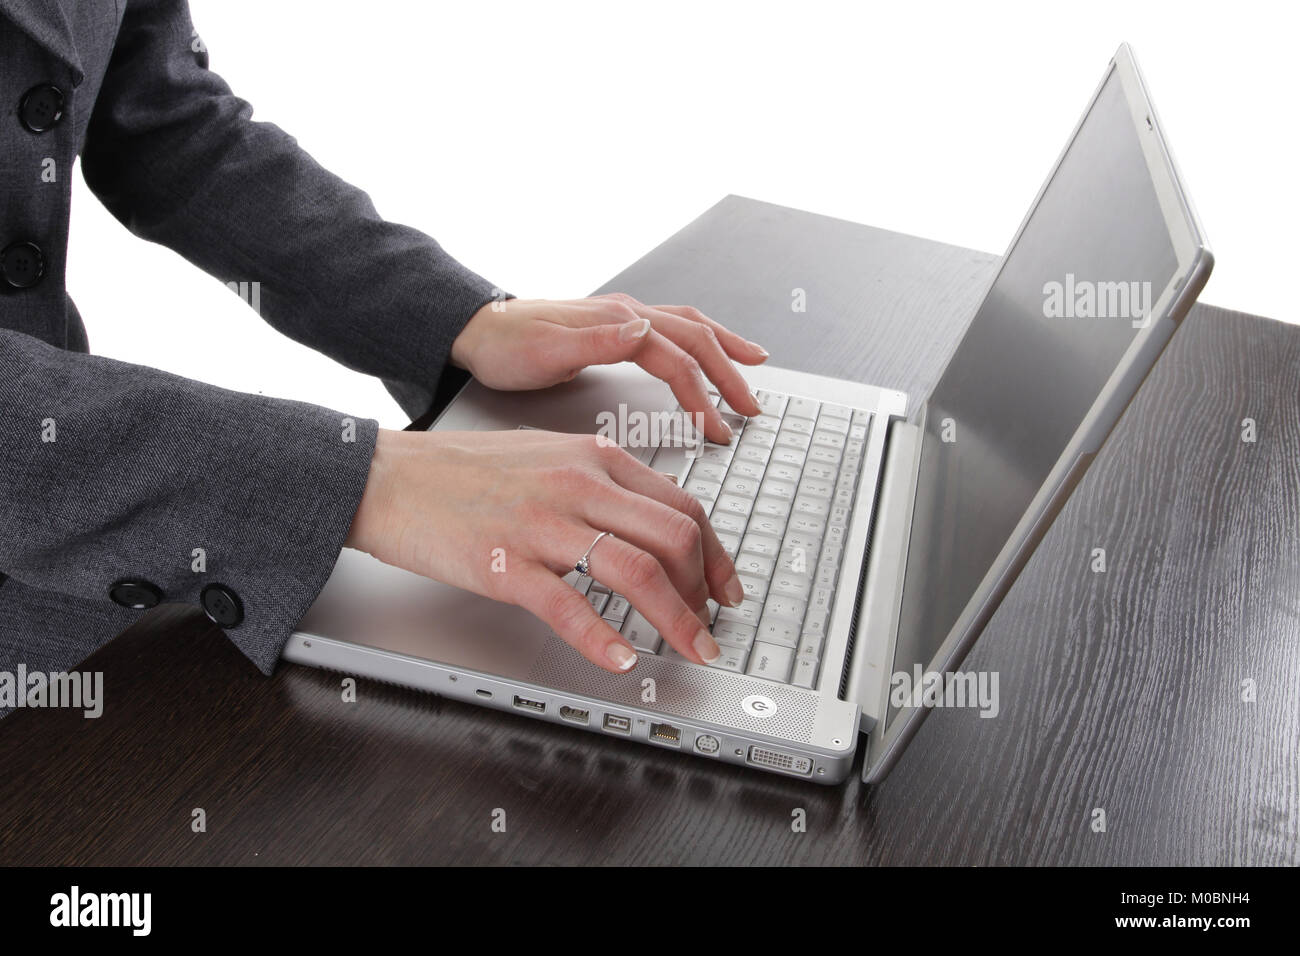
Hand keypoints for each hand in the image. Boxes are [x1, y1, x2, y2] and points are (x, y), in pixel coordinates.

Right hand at [345, 428, 746, 671]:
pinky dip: (602, 638)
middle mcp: (578, 485)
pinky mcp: (505, 562)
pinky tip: (620, 660)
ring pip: (636, 571)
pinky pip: (568, 605)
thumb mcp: (548, 456)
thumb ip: (600, 484)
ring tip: (690, 652)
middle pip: (674, 537)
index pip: (683, 505)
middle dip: (705, 592)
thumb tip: (649, 525)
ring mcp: (543, 524)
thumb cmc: (463, 472)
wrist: (390, 477)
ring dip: (676, 620)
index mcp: (595, 459)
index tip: (724, 589)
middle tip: (709, 628)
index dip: (716, 556)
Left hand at [450, 294, 768, 443]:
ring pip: (689, 327)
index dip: (702, 396)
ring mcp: (623, 317)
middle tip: (752, 408)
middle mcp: (626, 313)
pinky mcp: (616, 327)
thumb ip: (599, 340)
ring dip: (724, 348)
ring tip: (754, 366)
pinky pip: (672, 330)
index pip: (676, 359)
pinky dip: (699, 341)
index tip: (718, 429)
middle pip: (695, 338)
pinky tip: (706, 352)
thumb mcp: (546, 350)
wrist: (475, 330)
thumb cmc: (505, 348)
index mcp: (616, 320)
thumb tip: (645, 329)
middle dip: (728, 373)